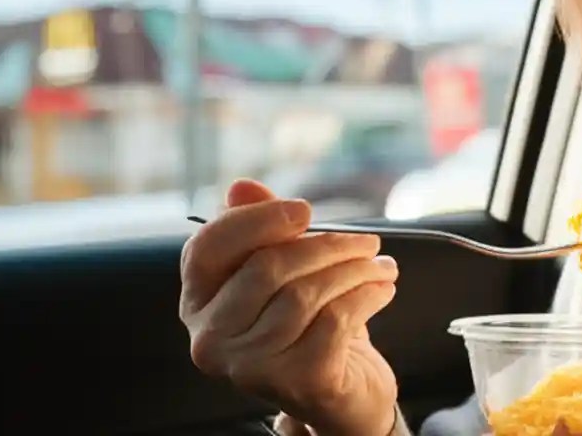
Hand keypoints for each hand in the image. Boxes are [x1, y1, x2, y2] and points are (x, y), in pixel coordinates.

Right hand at [179, 179, 400, 435]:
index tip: (304, 210)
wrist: (343, 394)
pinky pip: (336, 318)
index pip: (208, 249)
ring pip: (306, 292)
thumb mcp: (287, 272)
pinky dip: (368, 295)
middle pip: (267, 267)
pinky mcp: (297, 380)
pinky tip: (382, 289)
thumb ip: (262, 228)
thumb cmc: (310, 325)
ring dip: (355, 269)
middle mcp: (212, 338)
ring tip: (380, 265)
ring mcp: (251, 365)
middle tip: (366, 241)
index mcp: (199, 302)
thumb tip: (242, 187)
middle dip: (327, 244)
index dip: (257, 220)